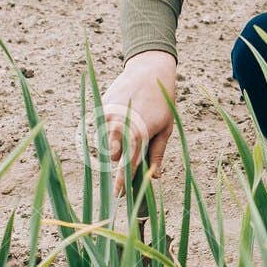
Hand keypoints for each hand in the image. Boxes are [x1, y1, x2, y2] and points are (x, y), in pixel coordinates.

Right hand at [99, 50, 177, 193]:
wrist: (149, 70)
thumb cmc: (162, 101)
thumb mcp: (166, 128)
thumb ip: (157, 153)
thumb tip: (156, 176)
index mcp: (138, 134)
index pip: (127, 166)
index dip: (123, 183)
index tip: (120, 196)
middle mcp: (120, 126)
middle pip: (113, 157)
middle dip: (119, 160)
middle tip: (128, 153)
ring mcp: (108, 116)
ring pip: (104, 143)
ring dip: (113, 144)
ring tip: (128, 130)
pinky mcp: (101, 107)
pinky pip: (100, 128)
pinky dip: (107, 130)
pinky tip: (120, 120)